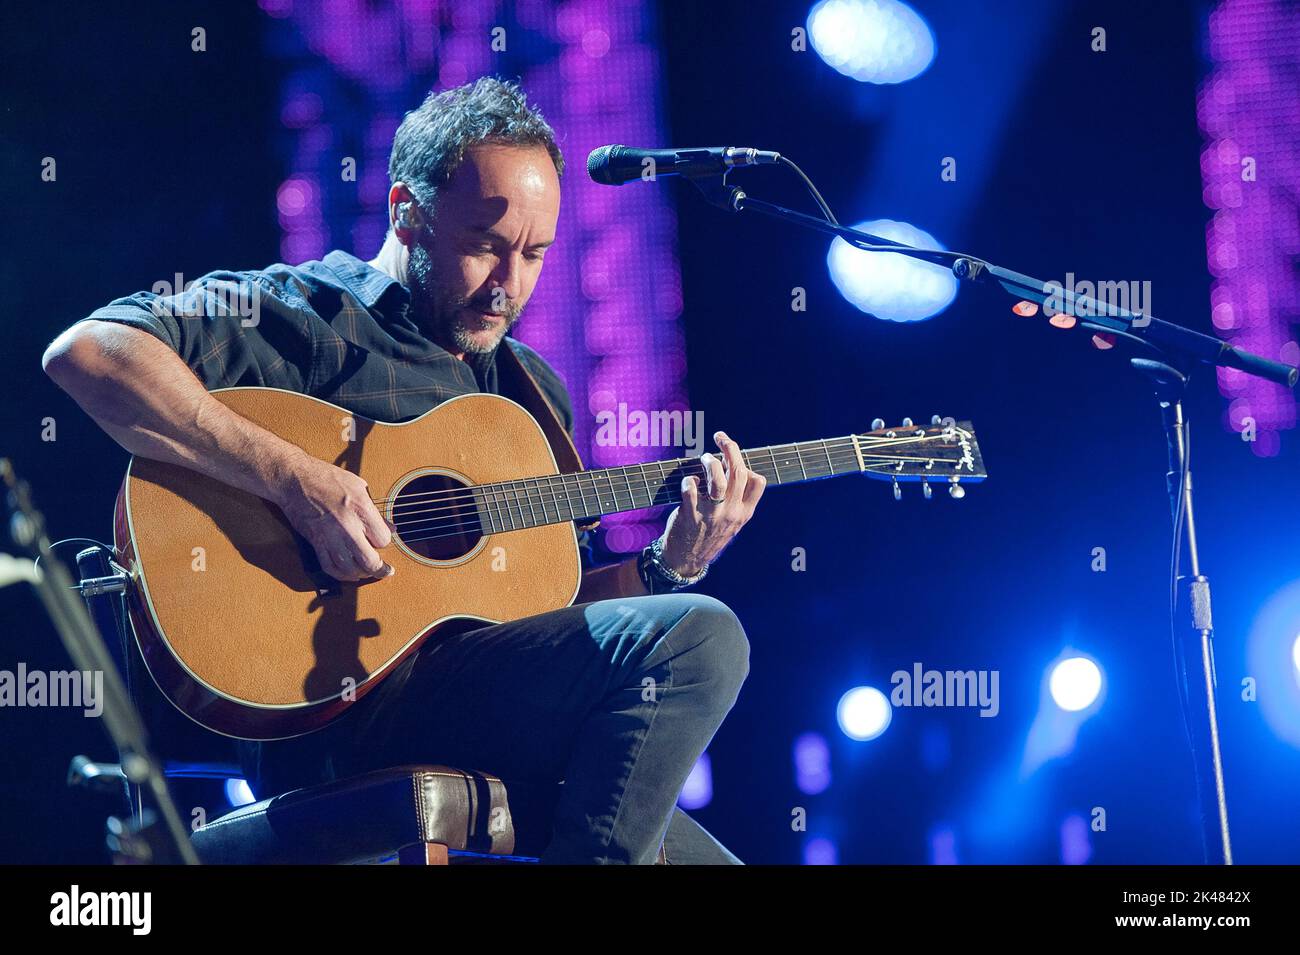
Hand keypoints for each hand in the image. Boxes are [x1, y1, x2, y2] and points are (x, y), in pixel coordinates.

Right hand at [275, 452, 393, 582]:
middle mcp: (347, 525)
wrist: (294, 479)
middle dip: (380, 569)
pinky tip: (348, 574)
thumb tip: (391, 528)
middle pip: (369, 560)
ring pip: (349, 568)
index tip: (382, 540)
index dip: (385, 542)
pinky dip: (340, 575)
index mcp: (361, 508)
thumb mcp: (359, 486)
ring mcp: (329, 536)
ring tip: (367, 572)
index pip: (383, 539)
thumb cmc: (326, 478)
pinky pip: (329, 566)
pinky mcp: (315, 542)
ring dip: (361, 574)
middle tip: (385, 570)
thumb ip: (375, 511)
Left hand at [659, 430, 765, 576]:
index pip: (758, 483)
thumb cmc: (709, 535)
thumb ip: (736, 500)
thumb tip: (731, 468)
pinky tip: (688, 480)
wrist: (687, 561)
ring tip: (704, 458)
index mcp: (744, 513)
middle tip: (720, 438)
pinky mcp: (690, 515)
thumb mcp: (732, 522)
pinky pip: (691, 490)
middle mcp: (731, 512)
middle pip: (738, 473)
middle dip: (730, 448)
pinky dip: (689, 480)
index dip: (747, 465)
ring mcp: (711, 514)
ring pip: (718, 480)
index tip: (733, 459)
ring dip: (710, 463)